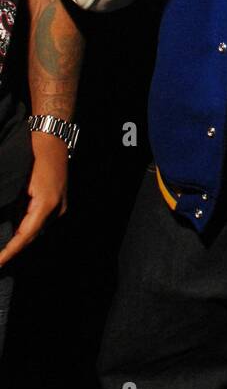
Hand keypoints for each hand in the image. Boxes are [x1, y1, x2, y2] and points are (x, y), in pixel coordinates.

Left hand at [0, 132, 67, 267]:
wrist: (52, 136)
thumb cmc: (32, 153)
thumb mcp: (18, 180)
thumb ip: (12, 204)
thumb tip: (3, 222)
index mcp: (46, 204)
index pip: (25, 236)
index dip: (10, 252)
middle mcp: (57, 209)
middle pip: (32, 237)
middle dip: (13, 250)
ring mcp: (60, 206)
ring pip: (36, 230)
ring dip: (19, 240)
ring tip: (1, 251)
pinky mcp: (58, 202)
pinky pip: (40, 221)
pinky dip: (26, 228)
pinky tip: (13, 234)